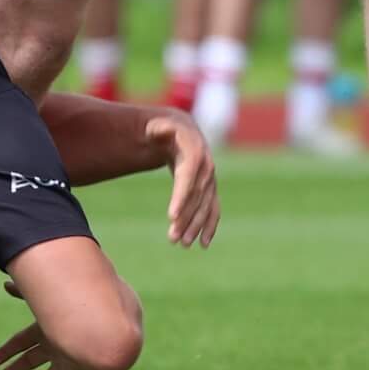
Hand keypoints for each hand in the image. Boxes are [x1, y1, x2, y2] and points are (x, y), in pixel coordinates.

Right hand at [0, 284, 93, 369]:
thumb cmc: (79, 304)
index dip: (7, 351)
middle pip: (32, 361)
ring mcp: (69, 360)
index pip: (21, 342)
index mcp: (48, 329)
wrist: (110, 321)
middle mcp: (58, 345)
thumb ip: (27, 291)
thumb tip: (5, 281)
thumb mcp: (48, 298)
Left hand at [145, 110, 219, 247]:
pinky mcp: (210, 190)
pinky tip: (204, 244)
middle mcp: (206, 167)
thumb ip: (157, 128)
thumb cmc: (166, 130)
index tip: (171, 216)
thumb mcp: (158, 125)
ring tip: (182, 244)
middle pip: (197, 197)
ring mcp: (210, 180)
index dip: (181, 197)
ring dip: (196, 226)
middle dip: (186, 218)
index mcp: (194, 152)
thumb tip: (155, 130)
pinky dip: (210, 227)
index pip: (187, 177)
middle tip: (172, 239)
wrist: (183, 132)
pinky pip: (213, 210)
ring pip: (205, 206)